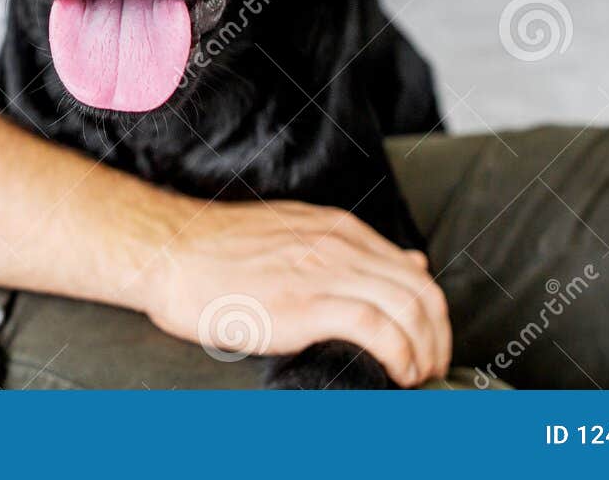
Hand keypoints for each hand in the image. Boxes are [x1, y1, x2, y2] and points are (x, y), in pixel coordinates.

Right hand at [134, 196, 450, 385]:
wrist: (171, 252)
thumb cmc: (218, 252)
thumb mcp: (294, 233)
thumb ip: (349, 249)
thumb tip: (408, 262)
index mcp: (338, 230)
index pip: (412, 272)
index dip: (430, 316)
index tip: (426, 346)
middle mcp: (340, 245)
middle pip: (421, 293)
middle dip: (437, 338)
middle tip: (430, 370)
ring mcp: (324, 271)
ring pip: (408, 310)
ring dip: (423, 352)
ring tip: (414, 378)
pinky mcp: (306, 303)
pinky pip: (377, 327)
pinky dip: (399, 354)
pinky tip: (395, 374)